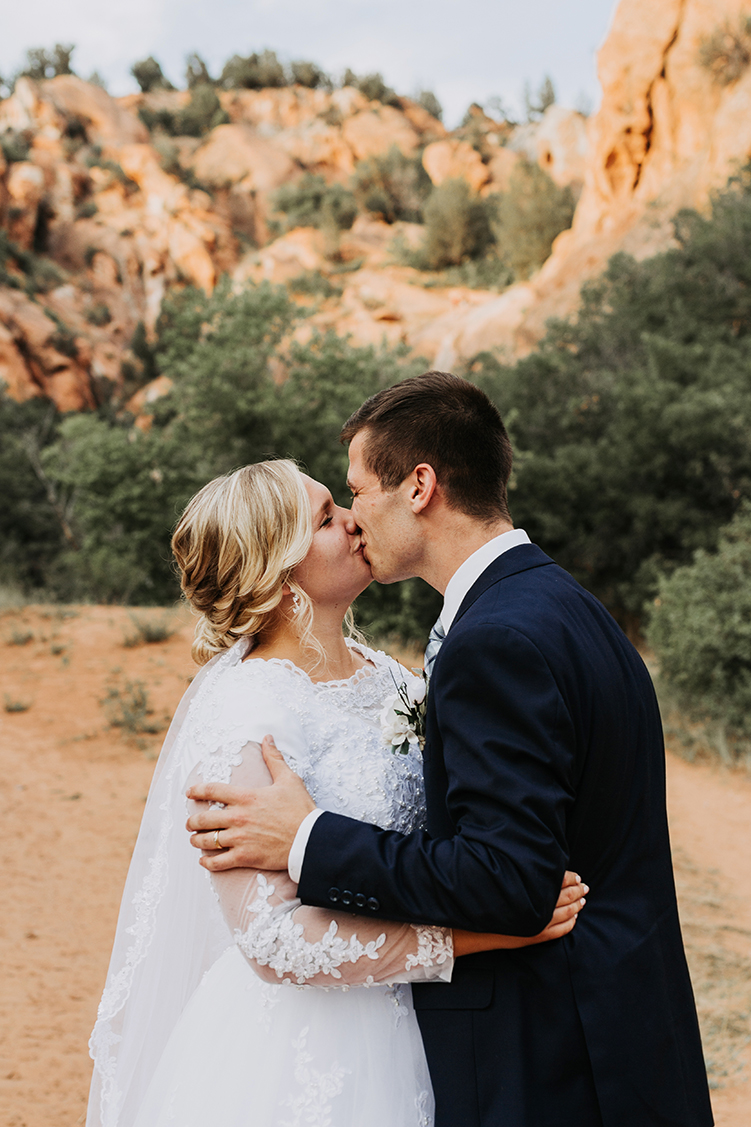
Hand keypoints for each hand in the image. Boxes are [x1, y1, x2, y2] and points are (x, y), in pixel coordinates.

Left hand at [185, 736, 315, 872]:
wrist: (310, 839)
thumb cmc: (300, 809)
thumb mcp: (288, 779)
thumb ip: (274, 758)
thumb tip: (267, 738)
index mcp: (246, 797)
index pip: (213, 790)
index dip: (197, 790)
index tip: (189, 792)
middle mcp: (238, 817)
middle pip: (203, 819)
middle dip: (192, 821)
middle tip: (190, 823)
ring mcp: (240, 839)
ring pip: (207, 841)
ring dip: (197, 840)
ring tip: (195, 840)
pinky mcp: (245, 857)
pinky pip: (218, 862)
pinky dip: (208, 862)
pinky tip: (204, 860)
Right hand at [452, 871, 587, 956]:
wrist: (470, 927)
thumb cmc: (484, 897)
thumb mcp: (498, 878)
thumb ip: (518, 871)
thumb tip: (535, 862)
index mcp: (528, 889)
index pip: (556, 880)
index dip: (569, 877)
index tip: (576, 875)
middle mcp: (535, 906)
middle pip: (563, 895)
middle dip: (577, 889)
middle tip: (585, 885)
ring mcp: (537, 923)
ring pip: (566, 913)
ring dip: (576, 905)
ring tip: (583, 899)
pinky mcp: (535, 937)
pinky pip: (560, 931)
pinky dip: (570, 924)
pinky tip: (574, 919)